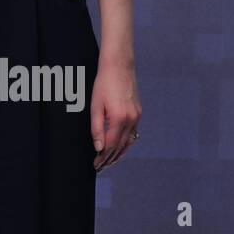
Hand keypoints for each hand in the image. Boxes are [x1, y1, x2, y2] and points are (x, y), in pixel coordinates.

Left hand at [90, 55, 141, 171]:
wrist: (119, 66)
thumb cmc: (103, 84)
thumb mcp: (95, 106)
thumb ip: (97, 128)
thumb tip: (99, 148)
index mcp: (119, 119)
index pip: (110, 145)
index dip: (103, 158)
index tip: (95, 165)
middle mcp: (131, 120)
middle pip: (120, 146)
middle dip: (110, 159)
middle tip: (100, 167)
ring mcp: (137, 116)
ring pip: (128, 142)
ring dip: (119, 153)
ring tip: (109, 162)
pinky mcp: (138, 112)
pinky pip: (133, 133)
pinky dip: (126, 143)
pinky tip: (120, 147)